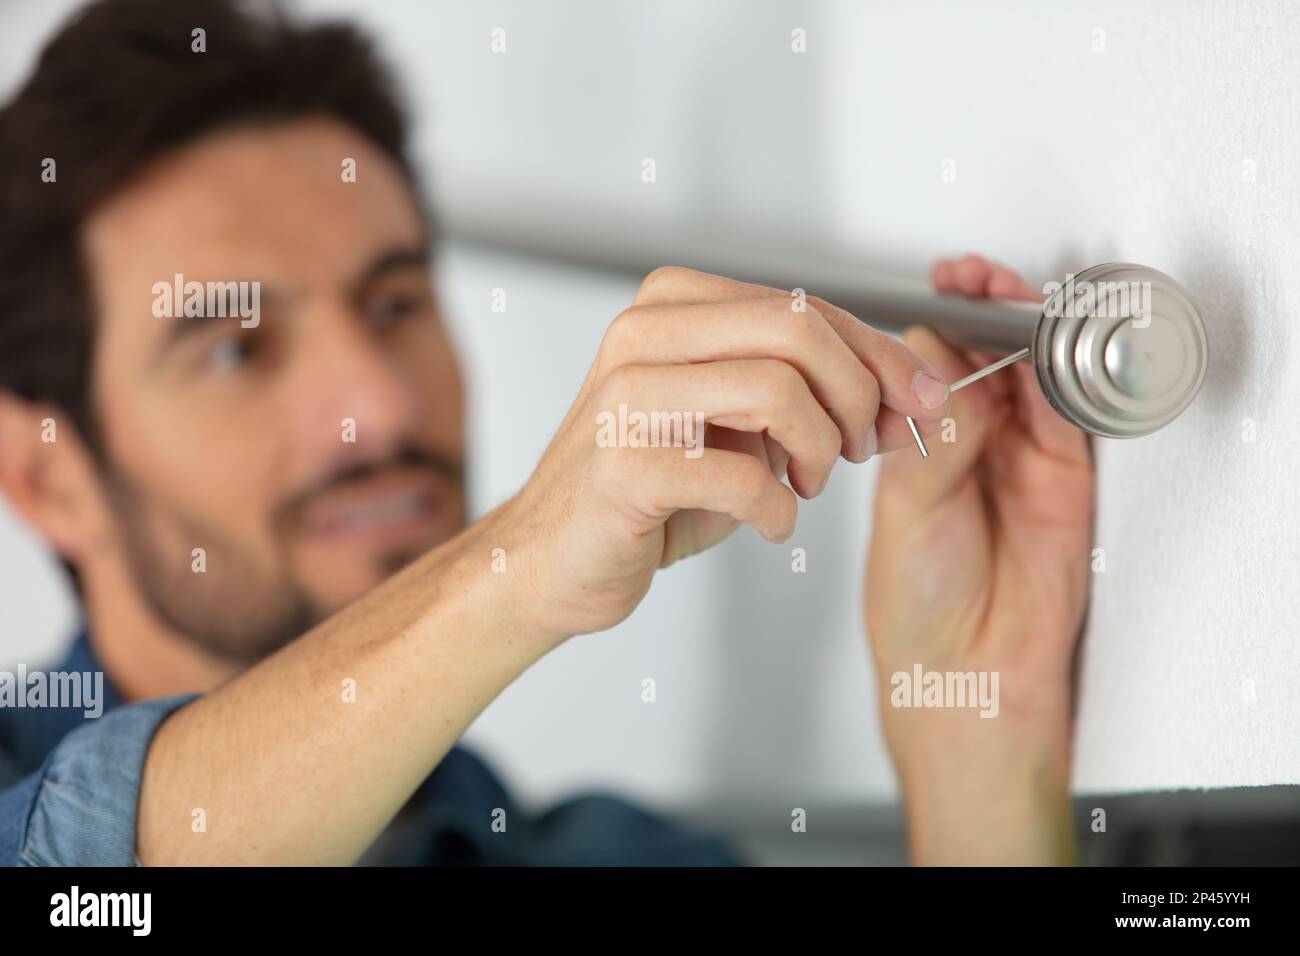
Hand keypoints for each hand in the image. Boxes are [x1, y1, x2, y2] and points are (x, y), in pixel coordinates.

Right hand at [496, 266, 957, 641]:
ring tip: (805, 485)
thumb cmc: (648, 491)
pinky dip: (778, 511)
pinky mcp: (623, 465)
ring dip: (819, 451)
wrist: (552, 558)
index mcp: (673, 307)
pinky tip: (768, 522)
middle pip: (797, 329)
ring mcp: (626, 396)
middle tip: (857, 447)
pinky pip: (743, 476)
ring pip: (778, 391)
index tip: (919, 399)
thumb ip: (820, 405)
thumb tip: (914, 401)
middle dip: (857, 393)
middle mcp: (643, 335)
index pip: (803, 306)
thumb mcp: (743, 433)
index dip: (878, 354)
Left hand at [865, 255, 1094, 863]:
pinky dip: (1061, 373)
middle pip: (981, 352)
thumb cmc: (916, 606)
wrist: (967, 676)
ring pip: (1029, 370)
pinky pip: (1069, 410)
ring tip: (1005, 300)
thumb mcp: (904, 511)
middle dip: (978, 307)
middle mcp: (966, 442)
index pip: (923, 362)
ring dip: (1021, 327)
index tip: (928, 291)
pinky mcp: (1065, 476)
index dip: (928, 321)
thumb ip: (931, 444)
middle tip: (972, 281)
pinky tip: (1044, 349)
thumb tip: (941, 378)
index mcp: (913, 443)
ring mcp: (1018, 455)